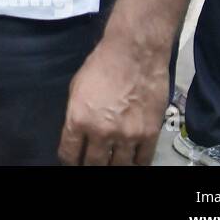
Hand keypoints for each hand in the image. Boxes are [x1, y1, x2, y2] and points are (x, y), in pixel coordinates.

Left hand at [58, 37, 167, 164]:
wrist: (135, 53)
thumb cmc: (102, 65)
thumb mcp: (76, 89)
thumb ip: (76, 115)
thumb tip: (77, 134)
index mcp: (78, 120)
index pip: (69, 154)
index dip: (69, 160)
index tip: (72, 160)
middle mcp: (101, 132)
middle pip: (93, 164)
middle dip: (90, 165)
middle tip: (91, 163)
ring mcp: (127, 136)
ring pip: (119, 166)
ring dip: (113, 165)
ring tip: (111, 162)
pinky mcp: (149, 134)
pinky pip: (143, 161)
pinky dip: (136, 164)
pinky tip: (131, 161)